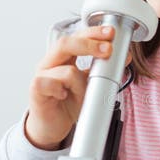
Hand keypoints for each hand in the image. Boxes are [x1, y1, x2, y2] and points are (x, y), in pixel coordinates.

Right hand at [25, 24, 131, 149]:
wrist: (51, 126)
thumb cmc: (68, 103)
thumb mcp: (89, 84)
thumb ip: (102, 70)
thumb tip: (123, 58)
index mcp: (64, 57)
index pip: (77, 37)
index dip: (94, 33)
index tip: (110, 33)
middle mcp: (51, 62)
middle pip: (66, 43)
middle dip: (90, 44)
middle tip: (108, 49)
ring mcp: (42, 75)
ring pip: (66, 70)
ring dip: (81, 84)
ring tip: (82, 94)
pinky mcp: (36, 89)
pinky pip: (49, 84)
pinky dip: (60, 89)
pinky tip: (63, 95)